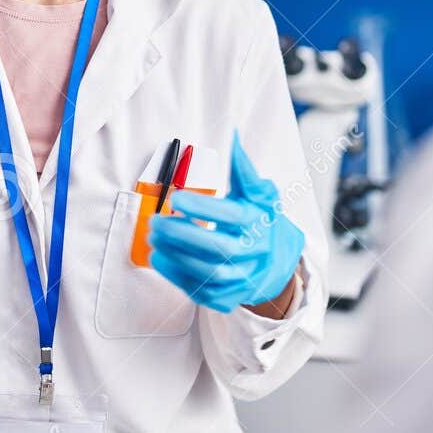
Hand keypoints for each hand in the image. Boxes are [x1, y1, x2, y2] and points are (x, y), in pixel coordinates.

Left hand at [147, 132, 304, 313]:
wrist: (279, 264)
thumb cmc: (263, 222)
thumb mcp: (259, 194)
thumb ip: (243, 169)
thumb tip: (233, 135)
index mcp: (259, 224)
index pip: (231, 216)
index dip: (203, 208)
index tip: (177, 197)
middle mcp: (253, 254)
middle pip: (217, 249)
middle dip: (182, 235)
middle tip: (156, 221)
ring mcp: (241, 280)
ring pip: (206, 274)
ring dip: (175, 256)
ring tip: (153, 237)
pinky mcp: (227, 298)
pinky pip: (199, 292)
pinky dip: (176, 277)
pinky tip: (159, 258)